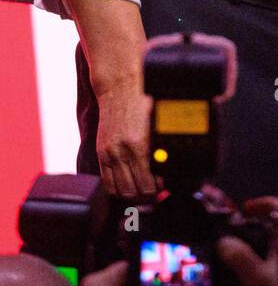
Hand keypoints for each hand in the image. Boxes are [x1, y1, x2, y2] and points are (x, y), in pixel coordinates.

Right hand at [93, 74, 156, 199]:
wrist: (119, 87)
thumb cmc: (142, 101)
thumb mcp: (159, 122)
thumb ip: (162, 147)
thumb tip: (168, 170)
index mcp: (141, 145)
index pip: (150, 183)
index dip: (158, 192)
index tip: (163, 191)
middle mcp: (124, 152)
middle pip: (135, 191)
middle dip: (146, 198)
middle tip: (154, 195)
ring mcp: (111, 153)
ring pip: (120, 190)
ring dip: (131, 196)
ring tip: (141, 193)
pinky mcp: (102, 152)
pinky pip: (106, 181)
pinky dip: (116, 189)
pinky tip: (125, 186)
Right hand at [217, 196, 277, 285]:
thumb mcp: (256, 277)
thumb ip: (239, 255)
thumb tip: (222, 241)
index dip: (268, 202)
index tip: (246, 207)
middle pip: (274, 227)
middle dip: (251, 224)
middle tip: (229, 228)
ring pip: (266, 246)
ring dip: (247, 243)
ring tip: (225, 247)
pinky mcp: (276, 285)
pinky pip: (262, 264)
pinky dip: (247, 261)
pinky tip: (231, 269)